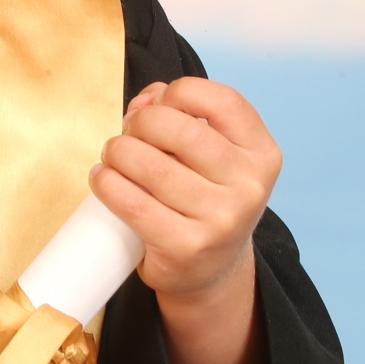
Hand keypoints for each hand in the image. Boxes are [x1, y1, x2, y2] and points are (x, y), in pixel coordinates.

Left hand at [88, 78, 281, 363]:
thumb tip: (145, 101)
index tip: (158, 107)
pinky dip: (107, 184)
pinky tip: (103, 179)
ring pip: (150, 165)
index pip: (220, 101)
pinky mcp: (187, 247)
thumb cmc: (203, 197)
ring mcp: (222, 220)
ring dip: (116, 153)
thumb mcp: (211, 154)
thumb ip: (180, 114)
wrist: (210, 270)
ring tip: (112, 158)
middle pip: (178, 129)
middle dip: (139, 124)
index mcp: (262, 154)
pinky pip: (133, 203)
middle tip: (127, 137)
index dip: (177, 93)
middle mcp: (249, 186)